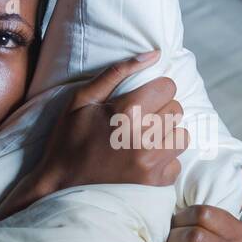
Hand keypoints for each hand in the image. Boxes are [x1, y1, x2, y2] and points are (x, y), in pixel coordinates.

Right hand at [1, 51, 187, 214]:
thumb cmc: (69, 140)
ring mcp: (151, 163)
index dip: (156, 90)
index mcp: (127, 111)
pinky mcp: (154, 183)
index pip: (169, 87)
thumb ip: (118, 72)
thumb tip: (154, 54)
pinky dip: (164, 162)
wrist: (60, 187)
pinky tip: (142, 161)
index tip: (143, 98)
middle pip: (177, 109)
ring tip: (144, 140)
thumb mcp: (82, 100)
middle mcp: (143, 137)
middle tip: (139, 121)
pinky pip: (176, 163)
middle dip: (161, 111)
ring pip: (182, 136)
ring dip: (166, 136)